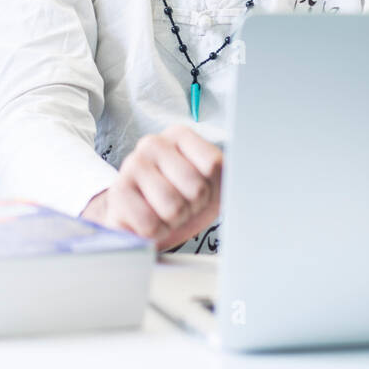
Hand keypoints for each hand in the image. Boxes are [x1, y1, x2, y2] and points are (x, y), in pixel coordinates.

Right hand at [79, 125, 221, 252]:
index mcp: (179, 135)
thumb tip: (251, 177)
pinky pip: (150, 224)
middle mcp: (152, 143)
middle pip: (196, 187)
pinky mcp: (117, 195)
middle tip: (181, 206)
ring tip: (164, 214)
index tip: (199, 190)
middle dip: (192, 207)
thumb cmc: (182, 202)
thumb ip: (231, 175)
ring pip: (174, 206)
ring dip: (174, 221)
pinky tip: (149, 223)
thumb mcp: (214, 186)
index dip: (211, 188)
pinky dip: (156, 233)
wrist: (142, 225)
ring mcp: (131, 166)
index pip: (213, 164)